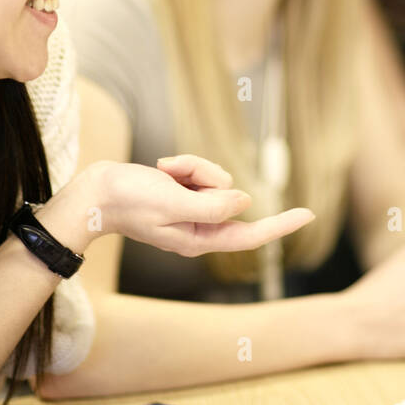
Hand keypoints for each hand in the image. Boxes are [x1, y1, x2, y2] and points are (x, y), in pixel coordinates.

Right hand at [98, 153, 314, 256]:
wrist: (96, 190)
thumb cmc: (130, 201)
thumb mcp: (173, 203)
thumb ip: (212, 205)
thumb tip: (245, 201)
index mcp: (200, 240)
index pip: (250, 234)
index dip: (281, 224)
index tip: (308, 214)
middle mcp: (200, 227)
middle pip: (229, 194)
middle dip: (206, 176)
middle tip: (171, 175)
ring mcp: (192, 209)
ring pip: (215, 177)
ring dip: (191, 167)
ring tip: (164, 172)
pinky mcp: (184, 192)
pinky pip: (200, 170)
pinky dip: (183, 164)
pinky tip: (162, 168)